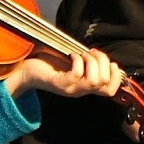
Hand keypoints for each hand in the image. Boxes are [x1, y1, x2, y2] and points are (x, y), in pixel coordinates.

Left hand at [3, 49, 124, 99]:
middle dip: (103, 62)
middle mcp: (80, 91)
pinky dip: (77, 61)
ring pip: (93, 80)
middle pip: (104, 82)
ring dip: (91, 61)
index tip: (111, 63)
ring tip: (81, 54)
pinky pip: (76, 74)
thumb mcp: (73, 64)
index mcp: (85, 87)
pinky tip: (71, 55)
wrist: (26, 70)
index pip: (110, 91)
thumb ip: (87, 64)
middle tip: (91, 52)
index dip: (116, 77)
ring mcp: (70, 89)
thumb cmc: (49, 63)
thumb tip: (102, 56)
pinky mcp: (60, 84)